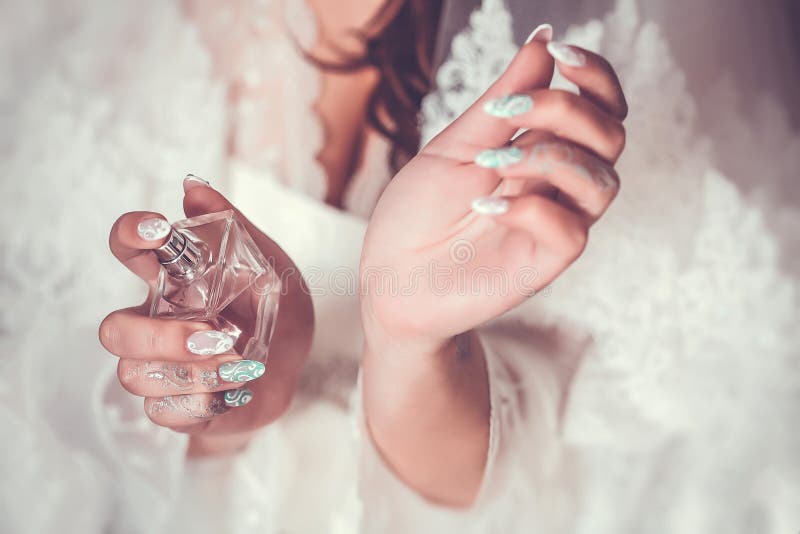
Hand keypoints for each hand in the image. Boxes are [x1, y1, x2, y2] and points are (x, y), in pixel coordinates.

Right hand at [99, 177, 313, 454]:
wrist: (294, 364)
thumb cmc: (274, 307)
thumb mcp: (269, 265)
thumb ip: (234, 228)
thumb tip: (193, 187)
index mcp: (173, 279)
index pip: (128, 246)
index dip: (129, 234)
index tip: (156, 228)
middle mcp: (156, 322)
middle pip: (113, 331)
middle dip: (158, 337)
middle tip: (211, 335)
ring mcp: (161, 366)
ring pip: (133, 376)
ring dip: (188, 372)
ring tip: (237, 364)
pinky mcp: (177, 403)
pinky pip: (162, 413)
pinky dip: (197, 405)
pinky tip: (230, 393)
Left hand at [361, 37, 626, 350]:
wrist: (389, 277)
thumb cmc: (418, 213)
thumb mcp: (455, 146)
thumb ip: (504, 100)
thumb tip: (542, 39)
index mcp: (540, 150)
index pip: (600, 108)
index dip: (595, 76)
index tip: (560, 51)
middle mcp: (556, 186)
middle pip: (611, 137)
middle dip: (568, 109)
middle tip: (509, 112)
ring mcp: (552, 225)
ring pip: (602, 182)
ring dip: (550, 157)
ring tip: (491, 163)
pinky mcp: (542, 264)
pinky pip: (570, 232)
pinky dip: (531, 209)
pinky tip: (486, 205)